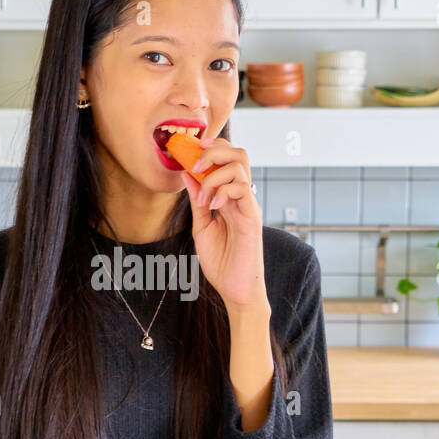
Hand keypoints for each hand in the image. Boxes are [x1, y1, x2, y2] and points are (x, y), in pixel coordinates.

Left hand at [180, 138, 268, 312]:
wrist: (235, 289)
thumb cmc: (222, 262)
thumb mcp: (201, 226)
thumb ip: (196, 200)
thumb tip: (186, 174)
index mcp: (230, 197)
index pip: (227, 159)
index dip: (211, 149)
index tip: (190, 151)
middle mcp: (242, 197)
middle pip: (238, 153)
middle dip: (214, 151)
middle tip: (195, 164)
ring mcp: (248, 205)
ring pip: (240, 165)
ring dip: (213, 174)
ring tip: (202, 196)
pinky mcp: (252, 216)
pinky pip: (242, 188)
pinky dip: (222, 191)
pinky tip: (213, 207)